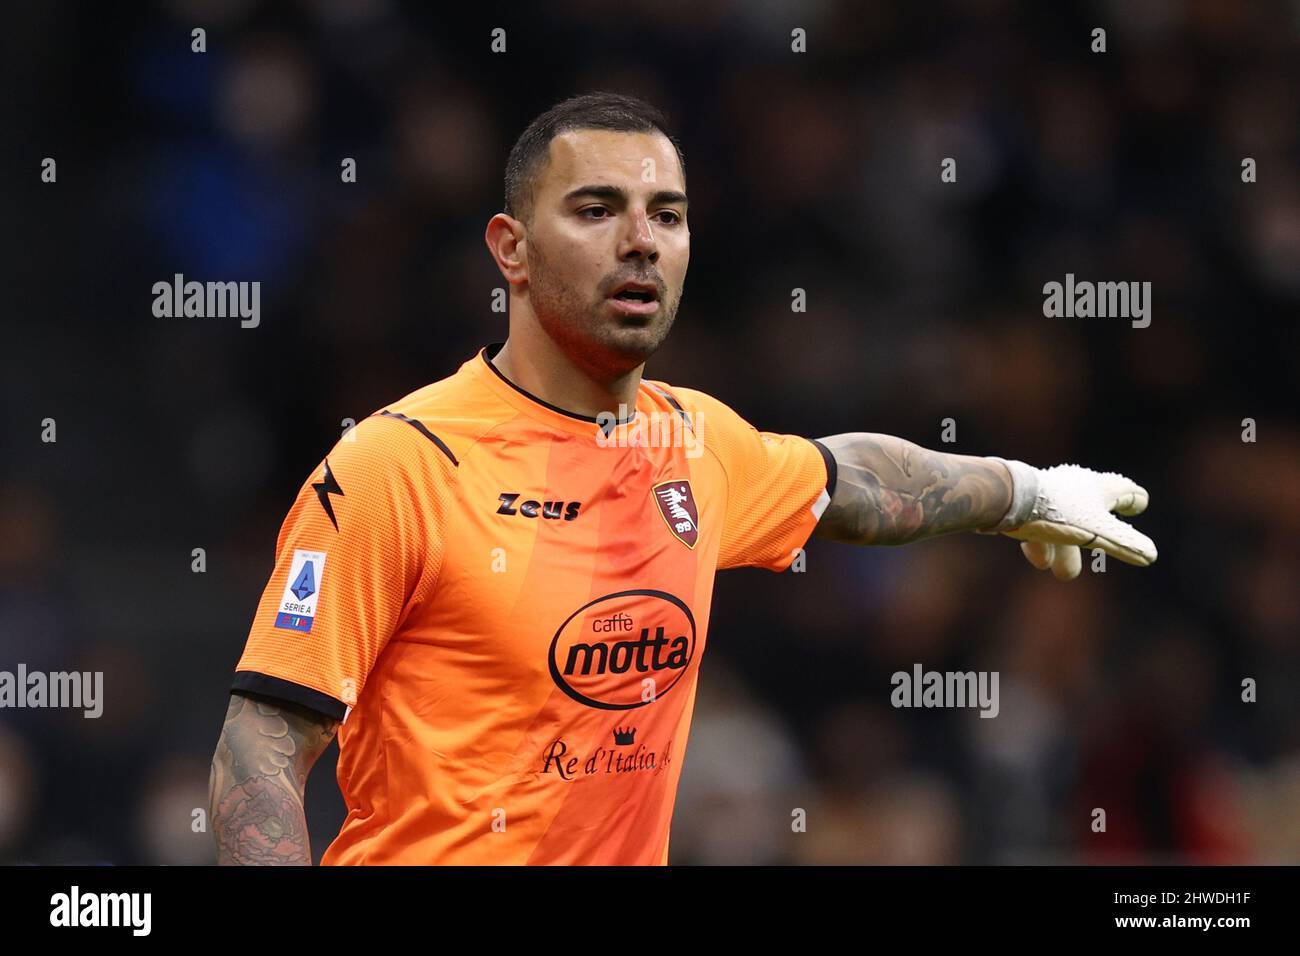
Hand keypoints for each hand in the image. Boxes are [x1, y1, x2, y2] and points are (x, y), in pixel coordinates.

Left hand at [990, 461, 1156, 580]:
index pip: (1125, 491)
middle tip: (1100, 554)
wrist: (1009, 502)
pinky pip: (1038, 526)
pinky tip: (1036, 557)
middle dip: (1096, 539)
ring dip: (1064, 552)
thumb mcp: (1099, 534)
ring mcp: (1050, 496)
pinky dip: (1039, 544)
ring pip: (1064, 526)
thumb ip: (1126, 545)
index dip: (1134, 500)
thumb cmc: (1059, 514)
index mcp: (1098, 489)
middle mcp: (1075, 489)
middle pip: (1093, 515)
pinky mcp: (1026, 505)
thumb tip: (1150, 555)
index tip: (1139, 504)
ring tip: (1062, 573)